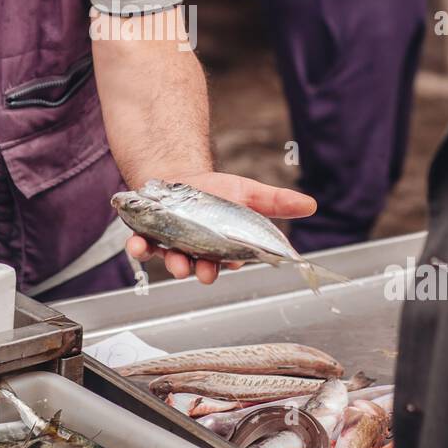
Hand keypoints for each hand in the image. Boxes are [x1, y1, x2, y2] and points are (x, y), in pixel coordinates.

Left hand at [124, 172, 315, 284]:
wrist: (178, 176)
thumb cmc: (216, 191)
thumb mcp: (247, 192)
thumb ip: (276, 202)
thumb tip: (311, 205)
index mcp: (223, 249)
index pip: (229, 261)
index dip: (228, 264)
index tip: (228, 265)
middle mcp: (197, 253)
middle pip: (200, 267)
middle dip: (200, 270)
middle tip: (201, 271)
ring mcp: (172, 247)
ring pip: (172, 261)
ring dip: (173, 263)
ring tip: (174, 261)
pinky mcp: (148, 238)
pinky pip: (141, 247)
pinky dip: (138, 247)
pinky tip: (136, 244)